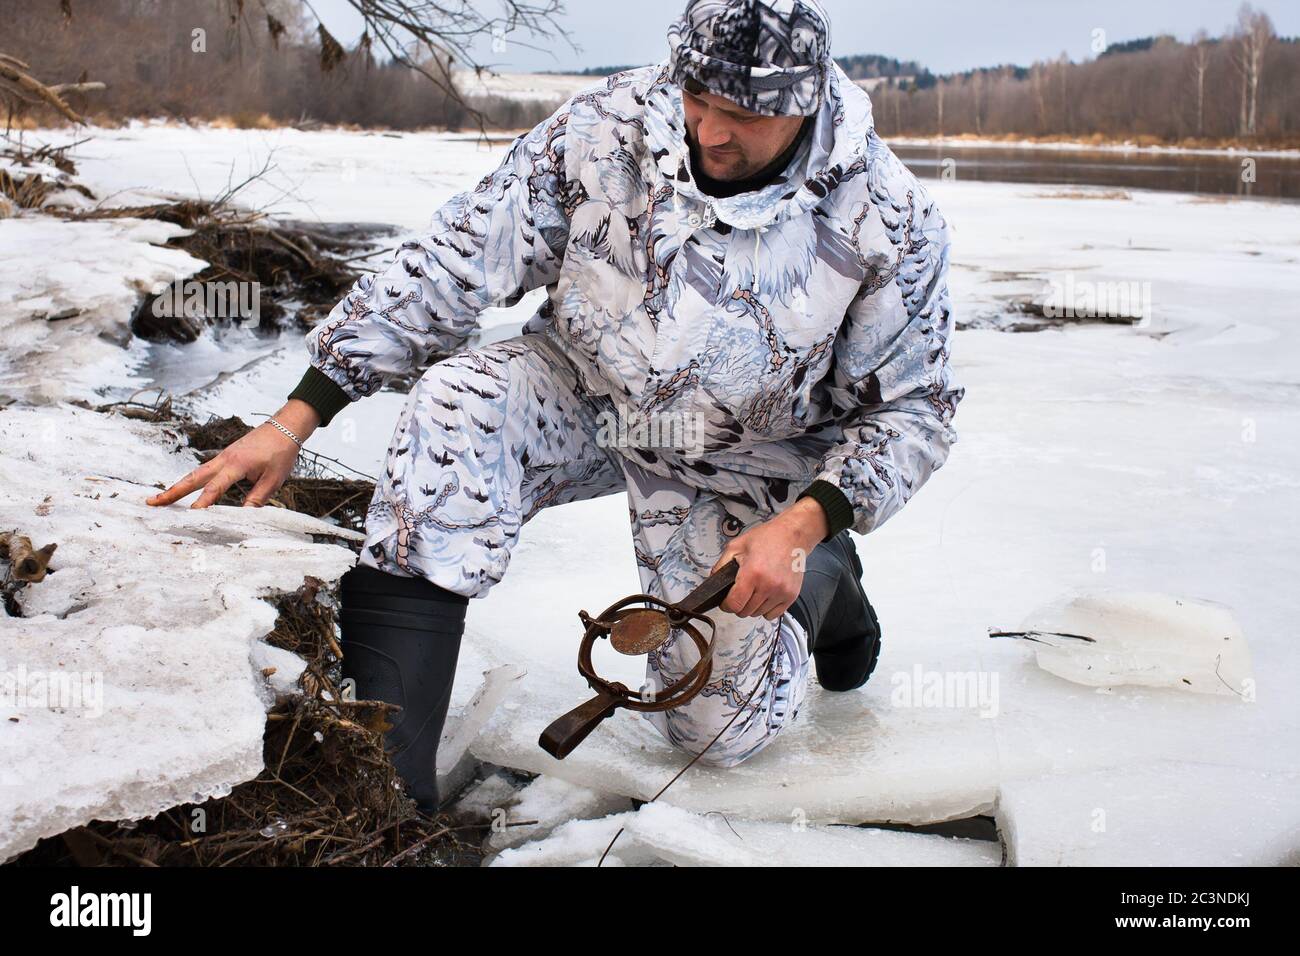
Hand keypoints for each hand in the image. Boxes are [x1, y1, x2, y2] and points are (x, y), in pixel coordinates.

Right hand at [146, 400, 320, 508]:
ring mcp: (222, 457)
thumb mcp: (274, 479)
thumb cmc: (281, 453)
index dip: (203, 503)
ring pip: (195, 474)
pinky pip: (203, 471)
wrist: (283, 428)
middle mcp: (224, 460)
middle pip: (193, 478)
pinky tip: (183, 489)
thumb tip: (244, 518)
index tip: (190, 516)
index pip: (215, 488)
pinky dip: (191, 480)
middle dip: (173, 492)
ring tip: (159, 499)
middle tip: (152, 503)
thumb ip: (257, 498)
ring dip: (177, 486)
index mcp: (236, 465)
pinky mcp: (225, 457)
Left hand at [710, 498, 828, 621]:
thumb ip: (721, 565)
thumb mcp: (736, 546)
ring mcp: (781, 592)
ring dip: (753, 606)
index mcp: (752, 573)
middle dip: (739, 604)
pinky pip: (773, 615)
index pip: (734, 604)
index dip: (726, 605)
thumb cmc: (766, 538)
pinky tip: (765, 596)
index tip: (726, 601)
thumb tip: (713, 582)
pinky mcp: (791, 596)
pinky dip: (766, 609)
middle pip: (745, 611)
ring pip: (758, 614)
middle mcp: (768, 585)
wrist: (792, 536)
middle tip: (740, 592)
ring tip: (754, 590)